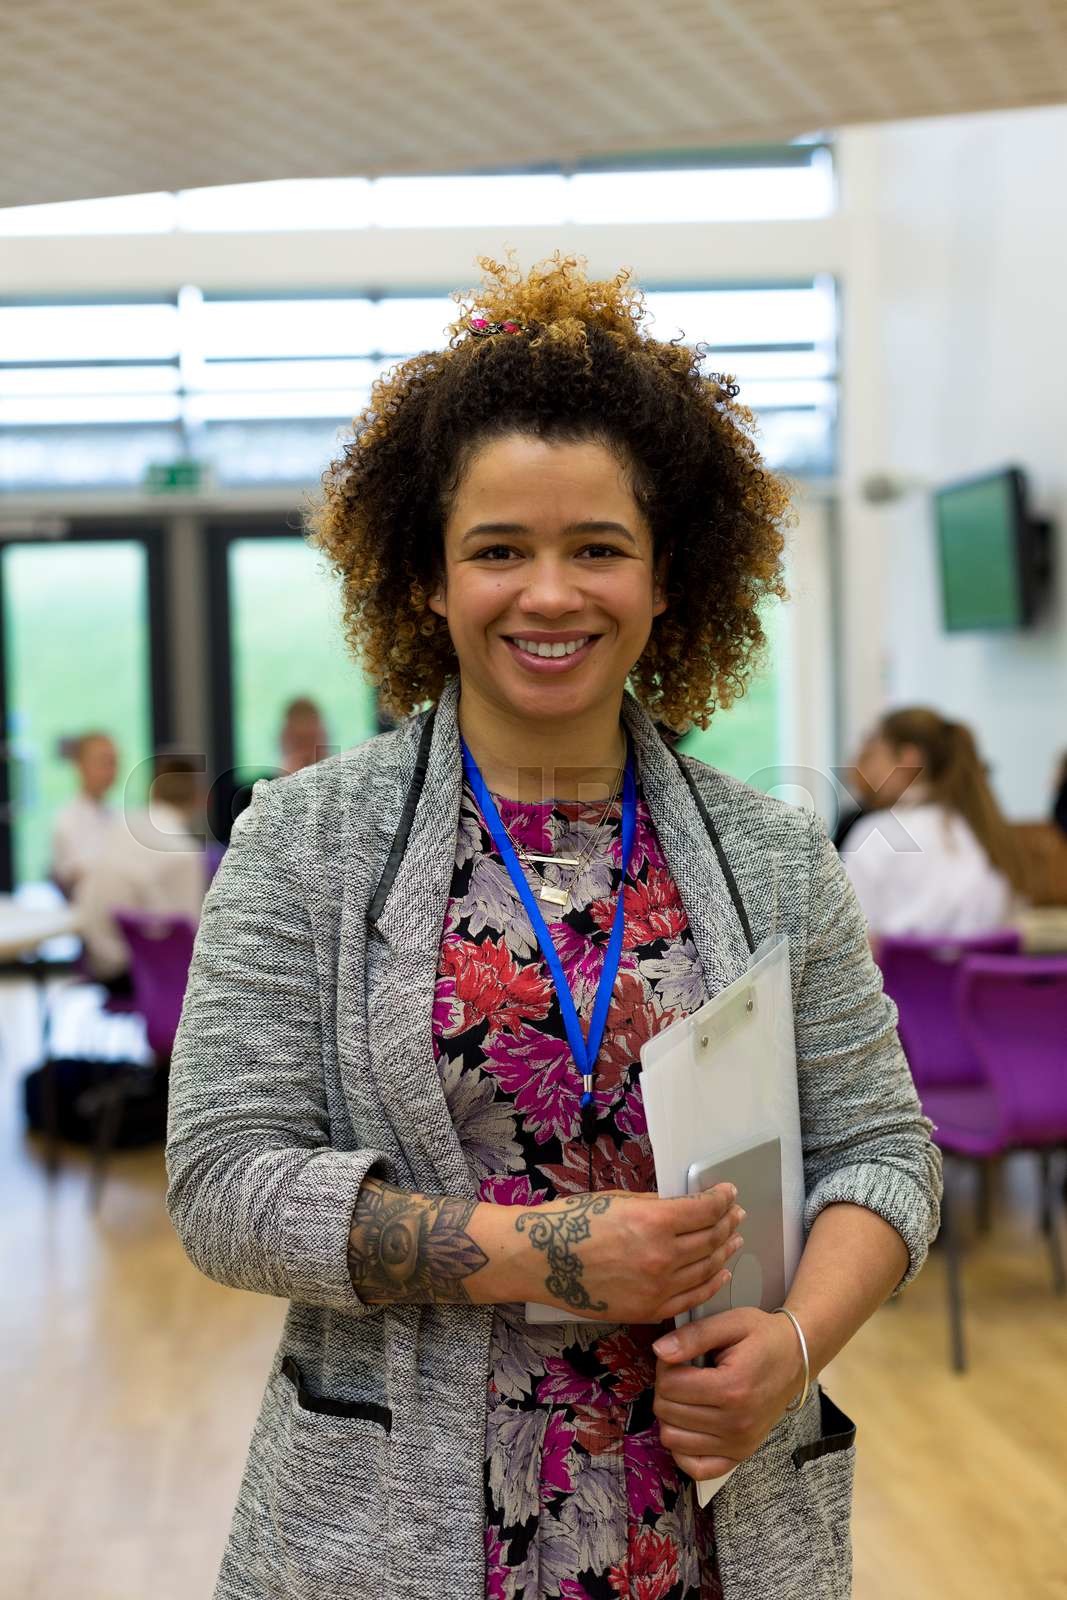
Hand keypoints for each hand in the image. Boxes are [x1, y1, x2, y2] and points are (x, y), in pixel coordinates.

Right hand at [513, 1185, 744, 1322]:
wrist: (542, 1259)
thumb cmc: (574, 1221)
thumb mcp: (619, 1200)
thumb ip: (658, 1205)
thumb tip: (686, 1208)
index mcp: (655, 1222)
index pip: (705, 1209)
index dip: (722, 1198)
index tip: (729, 1191)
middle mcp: (662, 1256)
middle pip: (711, 1238)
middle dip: (727, 1222)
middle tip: (736, 1214)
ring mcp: (657, 1287)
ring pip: (706, 1268)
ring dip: (724, 1251)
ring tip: (734, 1239)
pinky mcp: (649, 1309)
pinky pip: (691, 1298)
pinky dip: (711, 1284)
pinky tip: (720, 1272)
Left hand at [652, 1307, 805, 1479]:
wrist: (797, 1358)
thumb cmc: (764, 1337)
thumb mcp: (732, 1323)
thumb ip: (694, 1335)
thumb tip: (659, 1351)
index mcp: (732, 1388)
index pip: (669, 1386)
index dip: (665, 1366)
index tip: (679, 1355)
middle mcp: (736, 1423)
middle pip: (667, 1412)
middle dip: (666, 1388)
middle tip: (683, 1372)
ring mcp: (739, 1444)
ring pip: (673, 1439)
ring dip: (671, 1415)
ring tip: (688, 1394)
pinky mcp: (740, 1455)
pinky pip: (695, 1467)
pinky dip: (683, 1448)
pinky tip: (689, 1424)